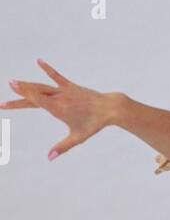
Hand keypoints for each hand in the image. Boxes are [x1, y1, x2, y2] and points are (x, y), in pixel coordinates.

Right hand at [0, 59, 119, 157]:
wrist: (109, 108)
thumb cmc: (93, 125)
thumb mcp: (77, 137)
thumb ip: (62, 147)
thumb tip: (49, 158)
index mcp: (58, 109)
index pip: (35, 101)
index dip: (20, 98)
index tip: (7, 97)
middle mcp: (59, 98)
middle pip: (35, 94)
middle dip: (19, 93)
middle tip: (5, 92)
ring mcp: (65, 91)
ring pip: (42, 86)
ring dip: (28, 84)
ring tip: (14, 82)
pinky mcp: (71, 86)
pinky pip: (57, 76)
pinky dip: (48, 69)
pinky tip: (39, 61)